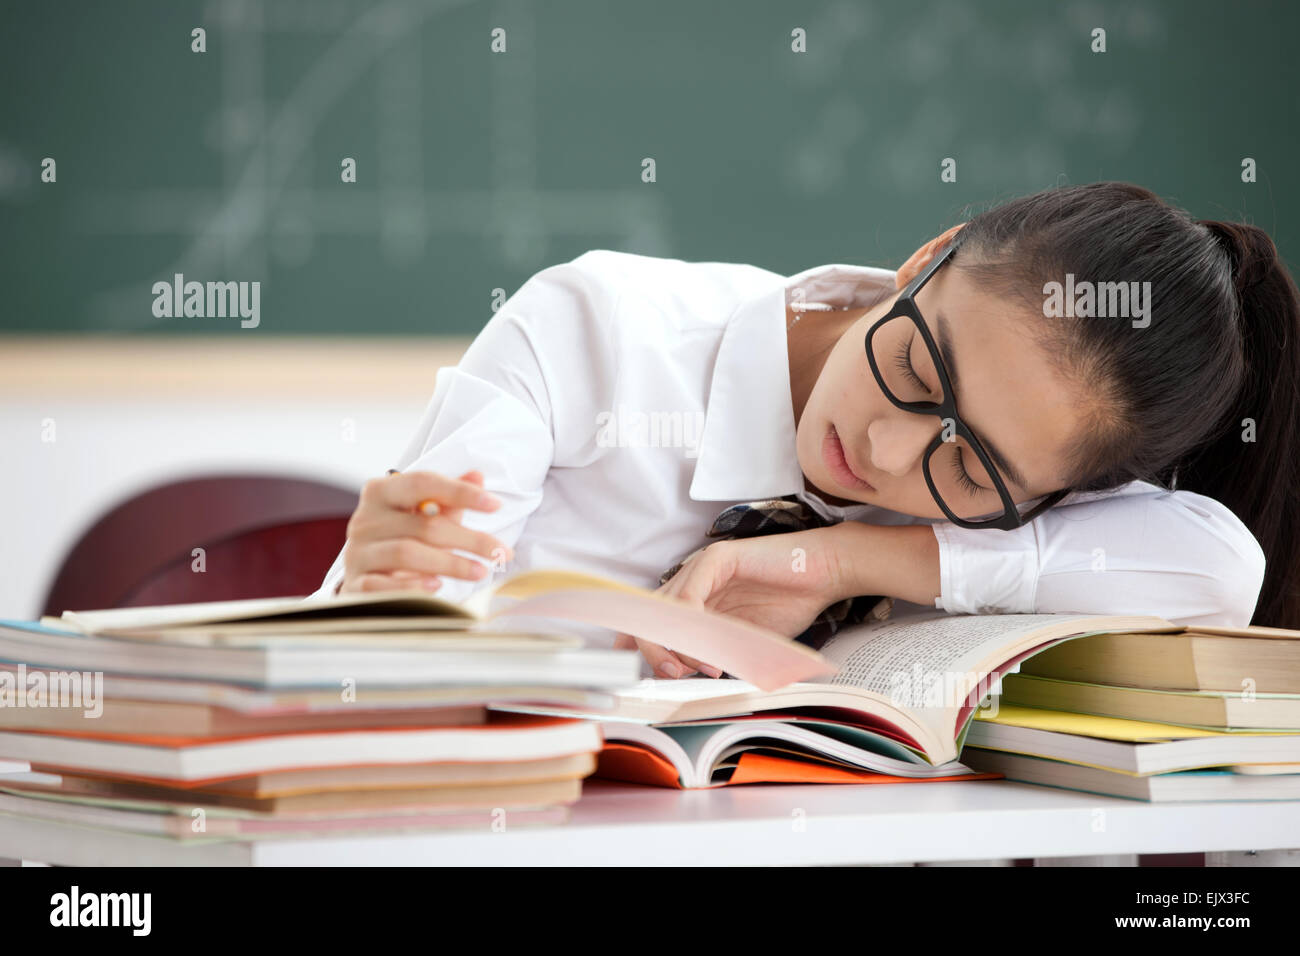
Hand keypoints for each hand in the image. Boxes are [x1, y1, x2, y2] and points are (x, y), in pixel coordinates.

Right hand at [339, 469, 514, 593]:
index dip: (461, 492)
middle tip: (501, 552)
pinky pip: (385, 585)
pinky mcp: (356, 583)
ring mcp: (357, 552)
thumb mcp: (423, 515)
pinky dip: (414, 586)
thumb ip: (449, 497)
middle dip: (469, 540)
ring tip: (479, 572)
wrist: (363, 574)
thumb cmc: (400, 539)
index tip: (496, 505)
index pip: (423, 482)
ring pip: (406, 554)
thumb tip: (477, 476)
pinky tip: (438, 586)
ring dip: (450, 564)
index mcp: (382, 492)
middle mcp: (365, 519)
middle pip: (424, 525)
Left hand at [614, 526, 850, 678]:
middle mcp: (691, 581)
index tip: (641, 678)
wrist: (825, 574)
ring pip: (665, 607)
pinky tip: (710, 647)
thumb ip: (713, 654)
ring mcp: (702, 567)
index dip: (637, 648)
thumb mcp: (742, 642)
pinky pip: (690, 595)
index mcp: (694, 599)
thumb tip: (687, 681)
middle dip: (654, 652)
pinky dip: (693, 626)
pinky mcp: (718, 559)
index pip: (650, 622)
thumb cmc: (789, 604)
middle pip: (650, 616)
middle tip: (673, 677)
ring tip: (698, 667)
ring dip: (675, 643)